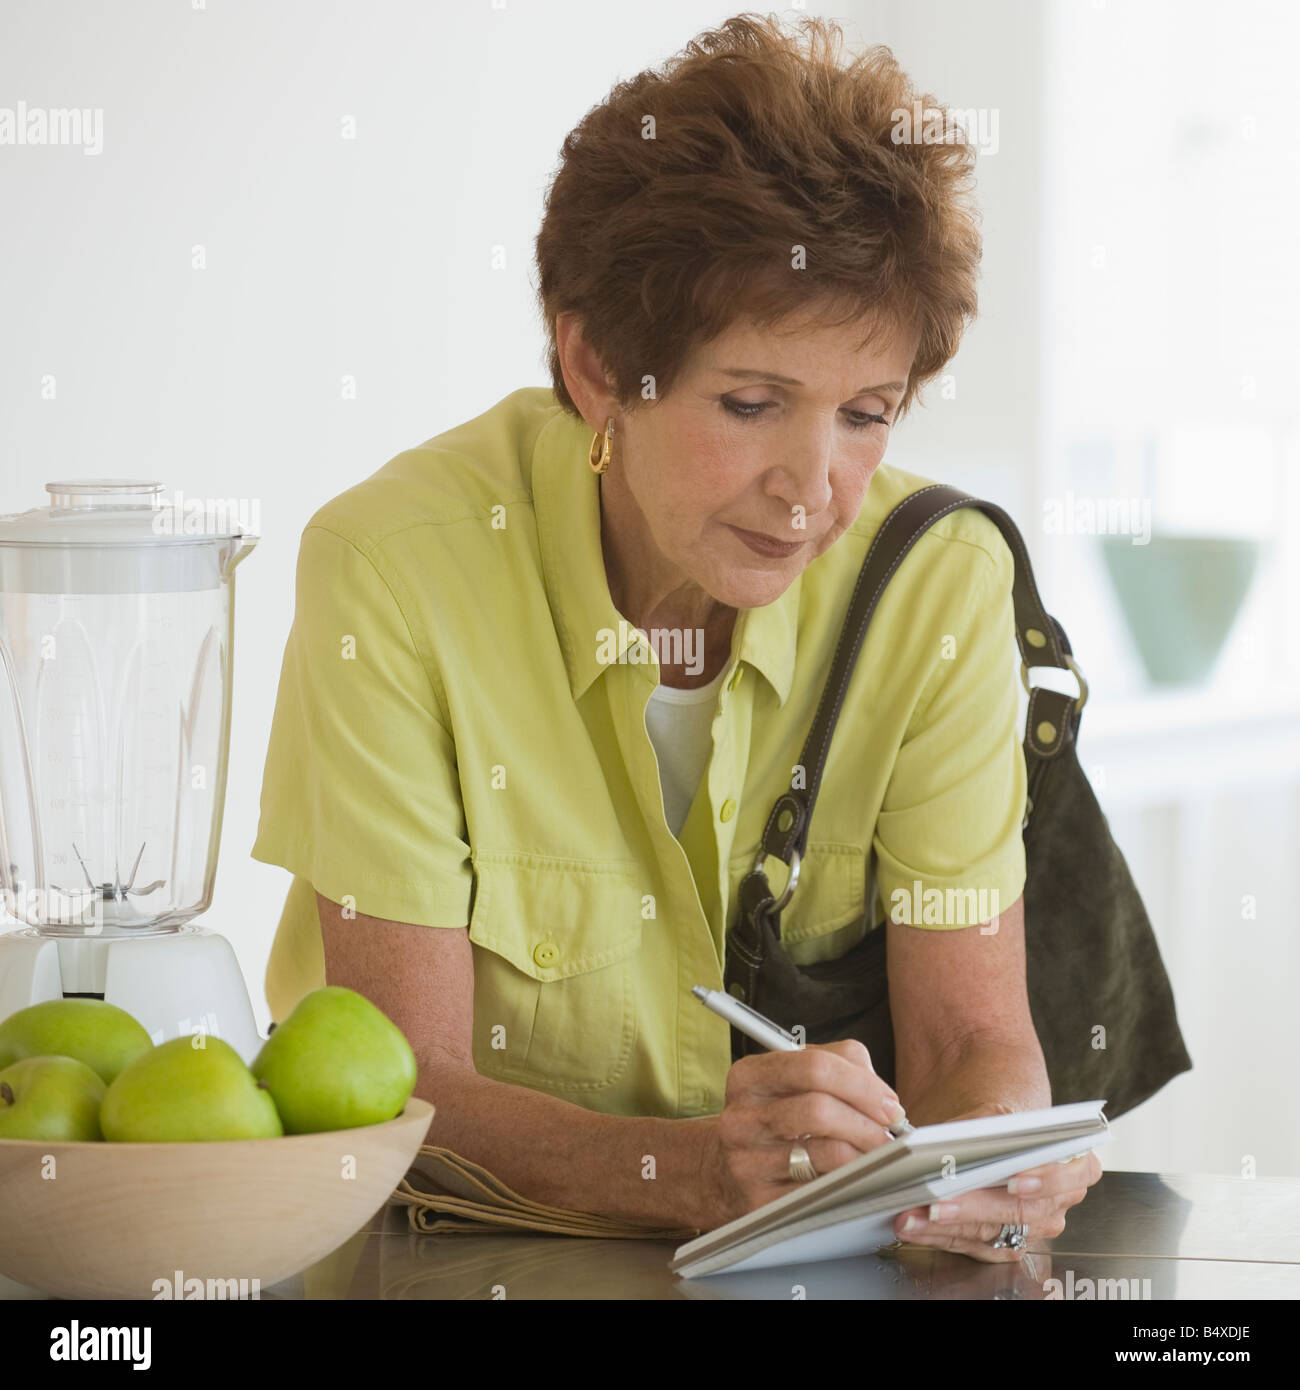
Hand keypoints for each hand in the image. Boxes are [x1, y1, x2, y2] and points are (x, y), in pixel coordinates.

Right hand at [702, 1039, 901, 1227]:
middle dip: (868, 1122)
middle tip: (892, 1133)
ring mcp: (747, 1162)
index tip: (890, 1103)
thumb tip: (883, 1095)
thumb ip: (836, 1068)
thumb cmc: (770, 1120)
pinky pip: (822, 1193)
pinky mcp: (760, 1202)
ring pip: (826, 1154)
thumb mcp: (787, 1081)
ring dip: (866, 1155)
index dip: (862, 1084)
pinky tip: (859, 1179)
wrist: (719, 1172)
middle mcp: (742, 1117)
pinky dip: (851, 1184)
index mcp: (749, 1076)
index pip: (813, 1066)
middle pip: (819, 1109)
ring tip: (881, 1156)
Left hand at [890, 1102, 1102, 1261]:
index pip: (1071, 1175)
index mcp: (1073, 1164)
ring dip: (948, 1227)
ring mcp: (1033, 1229)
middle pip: (1020, 1212)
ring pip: (992, 1233)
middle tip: (937, 1204)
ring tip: (912, 1216)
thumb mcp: (998, 1114)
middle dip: (974, 1208)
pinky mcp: (1007, 1246)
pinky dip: (941, 1235)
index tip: (1014, 1181)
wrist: (1000, 1140)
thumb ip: (984, 1127)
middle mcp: (1057, 1203)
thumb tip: (951, 1142)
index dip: (1046, 1180)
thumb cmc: (1002, 1126)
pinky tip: (915, 1226)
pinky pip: (974, 1246)